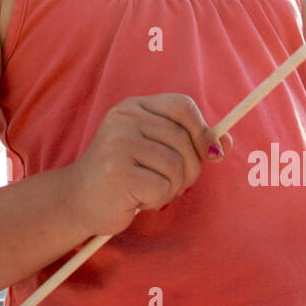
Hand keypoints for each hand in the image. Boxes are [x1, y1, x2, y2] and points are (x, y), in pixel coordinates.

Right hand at [61, 93, 232, 236]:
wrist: (78, 201)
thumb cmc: (123, 176)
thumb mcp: (156, 152)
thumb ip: (190, 144)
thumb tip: (226, 142)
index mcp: (134, 106)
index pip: (182, 105)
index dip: (203, 130)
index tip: (210, 154)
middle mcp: (125, 118)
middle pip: (184, 140)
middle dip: (189, 170)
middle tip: (170, 184)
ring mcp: (119, 142)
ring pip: (177, 166)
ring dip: (171, 188)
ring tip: (148, 190)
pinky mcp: (117, 170)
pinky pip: (163, 187)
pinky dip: (156, 200)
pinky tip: (136, 200)